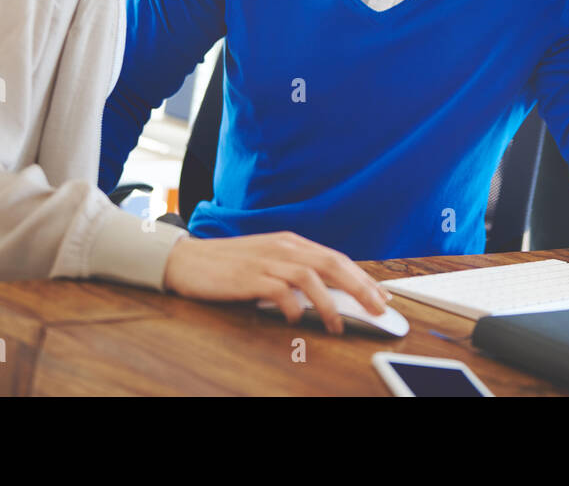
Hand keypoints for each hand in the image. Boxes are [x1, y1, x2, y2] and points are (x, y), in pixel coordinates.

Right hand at [162, 231, 392, 334]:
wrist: (187, 261)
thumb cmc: (231, 265)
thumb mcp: (269, 261)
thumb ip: (296, 272)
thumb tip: (329, 294)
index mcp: (292, 242)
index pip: (337, 258)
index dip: (362, 277)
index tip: (382, 296)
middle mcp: (283, 247)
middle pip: (332, 264)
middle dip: (360, 287)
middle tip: (378, 309)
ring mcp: (266, 260)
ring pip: (310, 277)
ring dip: (329, 303)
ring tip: (339, 325)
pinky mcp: (247, 277)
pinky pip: (278, 291)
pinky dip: (292, 306)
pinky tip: (297, 320)